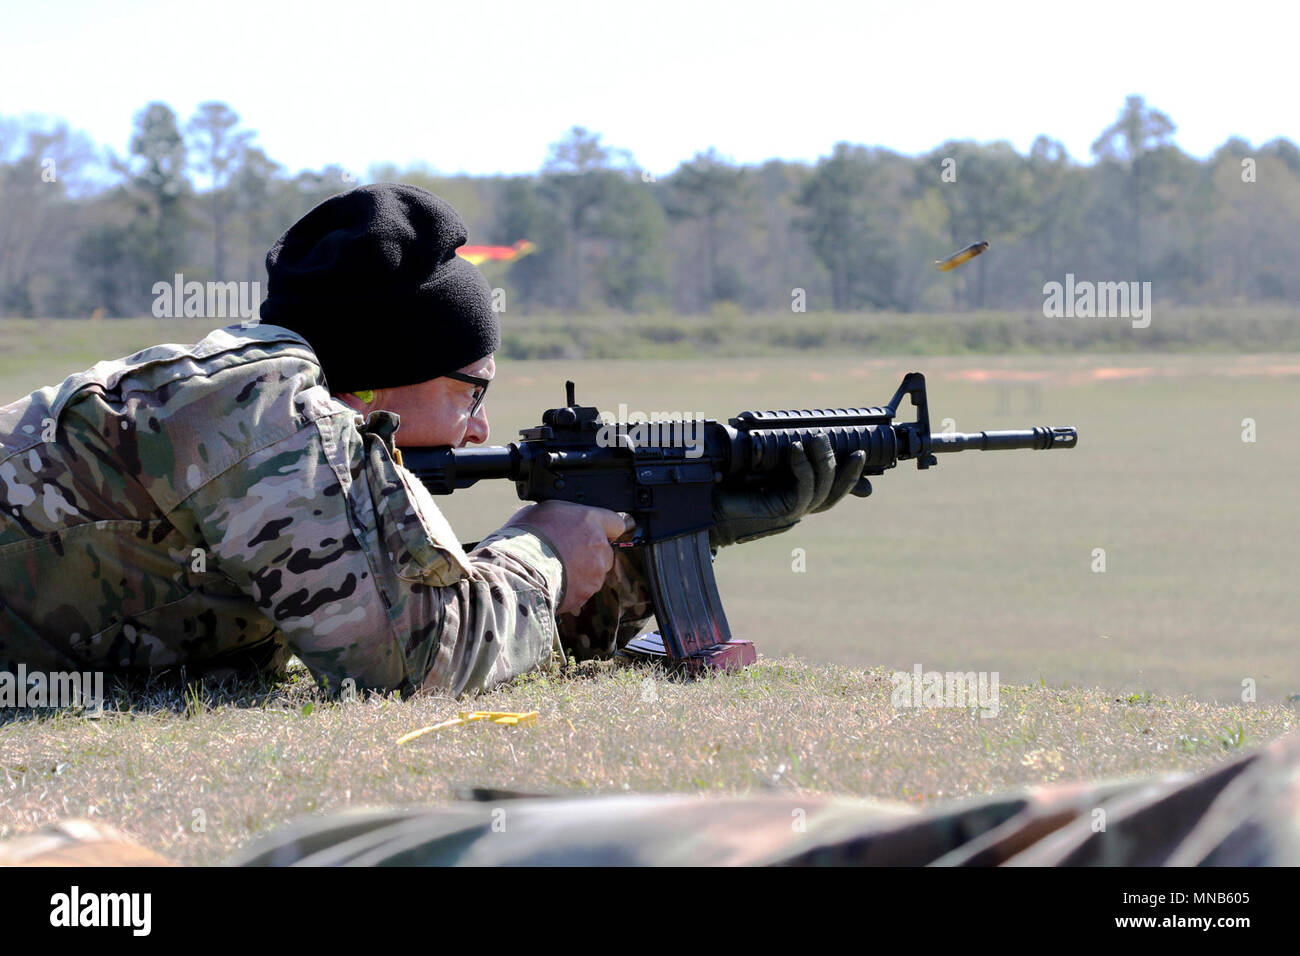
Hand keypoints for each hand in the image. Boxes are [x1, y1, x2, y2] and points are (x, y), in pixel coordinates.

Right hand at [502, 501, 633, 613]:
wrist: (516, 570)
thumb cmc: (524, 536)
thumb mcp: (542, 510)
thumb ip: (563, 516)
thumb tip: (562, 519)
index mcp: (590, 521)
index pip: (616, 523)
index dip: (606, 529)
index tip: (597, 533)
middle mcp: (599, 546)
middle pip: (606, 551)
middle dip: (592, 554)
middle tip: (568, 553)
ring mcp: (594, 573)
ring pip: (595, 573)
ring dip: (582, 572)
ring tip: (556, 569)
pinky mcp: (584, 594)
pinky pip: (582, 591)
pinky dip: (572, 589)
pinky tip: (554, 582)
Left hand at [709, 433, 865, 547]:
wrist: (708, 500)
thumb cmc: (731, 483)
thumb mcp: (762, 464)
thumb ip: (782, 452)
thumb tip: (796, 432)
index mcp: (798, 494)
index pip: (835, 488)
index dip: (852, 475)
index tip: (862, 453)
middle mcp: (800, 505)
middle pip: (834, 491)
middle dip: (845, 467)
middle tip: (837, 439)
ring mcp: (793, 512)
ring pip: (823, 492)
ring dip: (825, 463)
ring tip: (817, 438)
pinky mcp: (783, 512)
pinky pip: (803, 491)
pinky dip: (803, 469)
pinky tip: (796, 450)